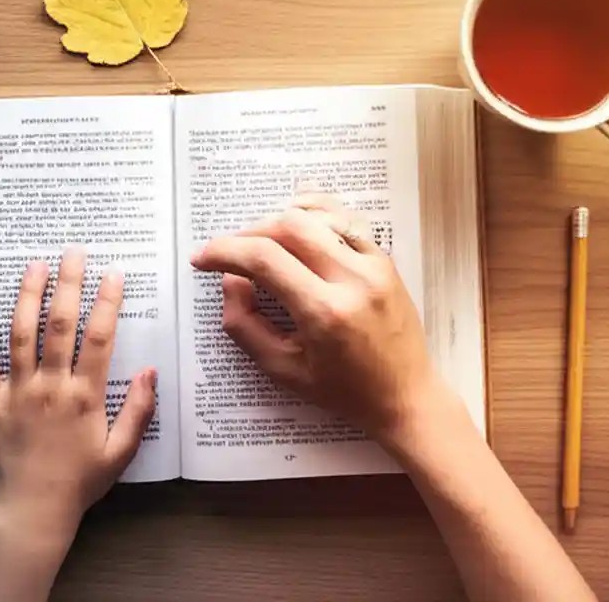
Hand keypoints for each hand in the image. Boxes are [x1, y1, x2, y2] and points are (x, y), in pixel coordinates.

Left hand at [0, 248, 156, 535]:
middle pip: (60, 324)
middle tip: (72, 252)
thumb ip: (139, 411)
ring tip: (34, 265)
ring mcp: (18, 392)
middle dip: (68, 283)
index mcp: (85, 396)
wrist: (33, 511)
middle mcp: (51, 386)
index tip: (113, 274)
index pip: (99, 337)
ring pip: (21, 334)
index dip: (107, 302)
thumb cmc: (80, 484)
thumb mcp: (121, 452)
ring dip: (27, 295)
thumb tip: (152, 371)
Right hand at [190, 197, 440, 445]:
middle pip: (289, 225)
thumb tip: (230, 280)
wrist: (406, 396)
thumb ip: (245, 325)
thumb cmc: (344, 391)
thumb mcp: (283, 370)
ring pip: (318, 214)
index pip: (265, 258)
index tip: (203, 258)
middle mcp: (352, 279)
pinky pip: (345, 220)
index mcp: (325, 312)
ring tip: (259, 240)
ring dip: (279, 219)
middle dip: (248, 233)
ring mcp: (374, 265)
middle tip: (230, 253)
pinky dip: (315, 212)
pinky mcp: (385, 260)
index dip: (225, 251)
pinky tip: (295, 216)